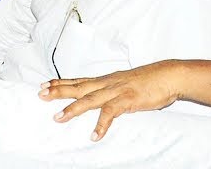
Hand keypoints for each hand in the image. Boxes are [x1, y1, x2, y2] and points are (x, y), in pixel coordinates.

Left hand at [40, 61, 183, 140]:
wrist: (169, 75)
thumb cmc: (149, 80)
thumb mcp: (126, 83)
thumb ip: (113, 90)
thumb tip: (105, 99)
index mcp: (106, 79)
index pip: (79, 80)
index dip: (61, 82)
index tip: (44, 84)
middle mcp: (107, 83)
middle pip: (78, 86)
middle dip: (58, 90)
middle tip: (40, 94)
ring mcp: (117, 91)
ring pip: (90, 99)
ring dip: (73, 108)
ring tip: (58, 117)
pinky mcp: (128, 100)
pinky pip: (111, 113)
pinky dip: (102, 124)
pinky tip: (94, 135)